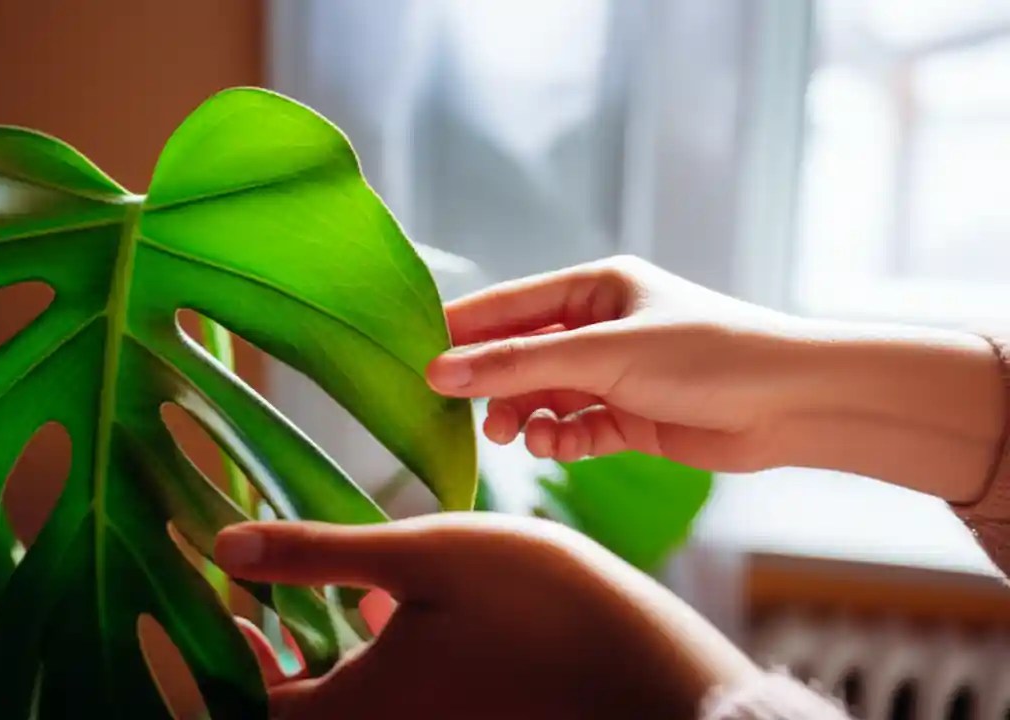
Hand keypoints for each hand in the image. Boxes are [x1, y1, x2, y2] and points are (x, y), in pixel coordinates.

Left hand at [215, 513, 756, 718]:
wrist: (656, 678)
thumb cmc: (541, 608)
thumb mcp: (424, 556)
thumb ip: (319, 556)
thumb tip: (222, 546)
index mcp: (355, 715)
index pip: (249, 707)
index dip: (218, 659)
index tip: (219, 603)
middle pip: (295, 715)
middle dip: (268, 658)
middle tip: (265, 595)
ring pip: (346, 711)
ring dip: (321, 663)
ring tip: (327, 592)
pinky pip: (392, 712)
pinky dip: (372, 674)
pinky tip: (391, 613)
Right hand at [426, 255, 1003, 500]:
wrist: (792, 404)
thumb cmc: (706, 355)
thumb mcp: (603, 353)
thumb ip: (519, 365)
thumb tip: (440, 371)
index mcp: (594, 288)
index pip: (507, 305)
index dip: (462, 331)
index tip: (416, 359)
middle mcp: (600, 327)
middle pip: (521, 355)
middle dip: (495, 386)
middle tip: (470, 416)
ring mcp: (615, 373)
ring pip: (545, 396)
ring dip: (526, 417)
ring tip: (517, 436)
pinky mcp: (632, 416)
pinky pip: (576, 427)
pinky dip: (562, 439)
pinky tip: (560, 447)